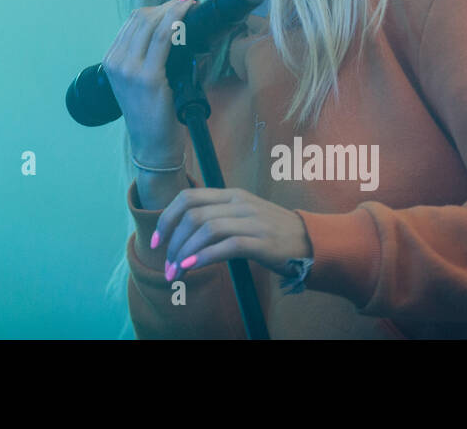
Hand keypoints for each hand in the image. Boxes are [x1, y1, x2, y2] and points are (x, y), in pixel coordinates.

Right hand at [103, 0, 199, 157]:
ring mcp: (129, 69)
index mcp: (111, 60)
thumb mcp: (140, 81)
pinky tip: (187, 13)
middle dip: (167, 5)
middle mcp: (116, 62)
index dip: (157, 8)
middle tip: (188, 2)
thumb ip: (150, 56)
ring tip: (190, 5)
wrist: (152, 145)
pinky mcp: (148, 77)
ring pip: (152, 23)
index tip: (177, 4)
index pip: (133, 22)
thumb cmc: (152, 114)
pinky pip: (163, 38)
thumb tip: (176, 30)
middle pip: (141, 18)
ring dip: (174, 9)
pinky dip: (176, 20)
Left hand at [153, 186, 313, 281]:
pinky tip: (194, 266)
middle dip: (173, 242)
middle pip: (193, 215)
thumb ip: (217, 217)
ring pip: (207, 229)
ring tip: (178, 272)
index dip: (166, 218)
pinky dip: (206, 256)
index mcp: (231, 194)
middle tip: (167, 265)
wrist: (311, 242)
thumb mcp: (242, 215)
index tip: (156, 241)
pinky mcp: (263, 242)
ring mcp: (252, 221)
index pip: (187, 196)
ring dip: (186, 252)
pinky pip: (228, 245)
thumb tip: (182, 234)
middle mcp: (239, 203)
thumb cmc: (271, 233)